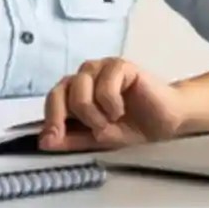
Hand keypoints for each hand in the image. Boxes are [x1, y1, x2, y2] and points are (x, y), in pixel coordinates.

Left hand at [40, 58, 186, 151]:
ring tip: (112, 120)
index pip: (52, 99)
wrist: (164, 121)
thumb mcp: (95, 139)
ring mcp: (101, 68)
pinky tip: (122, 108)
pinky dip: (112, 104)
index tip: (50, 140)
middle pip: (59, 91)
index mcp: (75, 91)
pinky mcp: (120, 65)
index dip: (50, 119)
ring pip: (80, 91)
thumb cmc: (131, 125)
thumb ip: (70, 139)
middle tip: (94, 131)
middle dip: (73, 118)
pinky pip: (104, 86)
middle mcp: (84, 76)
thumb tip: (44, 142)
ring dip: (95, 114)